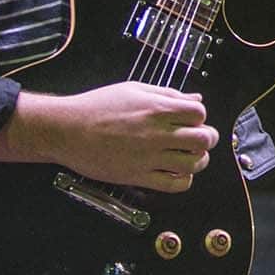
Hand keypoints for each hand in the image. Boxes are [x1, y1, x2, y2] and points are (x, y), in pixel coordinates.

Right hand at [0, 82, 218, 193]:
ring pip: (193, 164)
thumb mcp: (134, 89)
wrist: (67, 129)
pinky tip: (177, 173)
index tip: (193, 120)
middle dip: (207, 139)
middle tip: (200, 139)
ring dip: (198, 160)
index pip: (199, 113)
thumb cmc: (98, 106)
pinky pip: (175, 185)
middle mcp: (156, 133)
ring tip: (190, 156)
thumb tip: (195, 97)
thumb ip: (167, 94)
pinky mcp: (138, 177)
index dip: (200, 117)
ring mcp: (148, 157)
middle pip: (203, 139)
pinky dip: (183, 180)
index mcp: (156, 108)